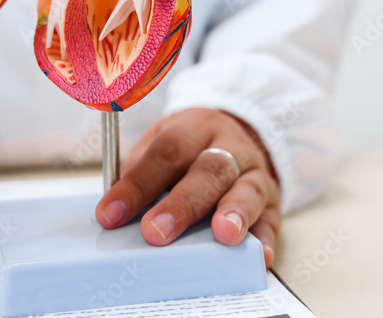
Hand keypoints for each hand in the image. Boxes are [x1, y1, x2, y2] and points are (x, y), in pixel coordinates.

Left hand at [95, 108, 280, 266]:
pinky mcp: (272, 202)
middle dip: (182, 204)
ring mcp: (255, 174)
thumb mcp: (160, 144)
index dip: (137, 185)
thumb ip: (142, 175)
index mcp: (195, 127)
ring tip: (223, 235)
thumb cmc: (188, 149)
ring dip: (235, 213)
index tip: (110, 215)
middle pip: (208, 171)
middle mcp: (230, 147)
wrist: (233, 137)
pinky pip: (272, 220)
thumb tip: (115, 217)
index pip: (165, 152)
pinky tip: (259, 256)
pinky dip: (266, 239)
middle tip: (156, 232)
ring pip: (248, 190)